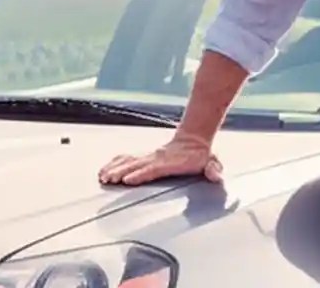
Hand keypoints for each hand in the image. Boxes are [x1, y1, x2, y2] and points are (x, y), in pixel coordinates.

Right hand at [98, 133, 222, 185]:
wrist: (193, 140)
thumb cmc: (199, 156)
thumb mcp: (211, 163)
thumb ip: (213, 169)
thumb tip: (216, 175)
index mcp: (170, 162)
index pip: (153, 168)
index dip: (140, 174)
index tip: (128, 180)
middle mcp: (156, 158)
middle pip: (135, 164)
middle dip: (121, 172)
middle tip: (109, 180)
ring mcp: (149, 157)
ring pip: (128, 161)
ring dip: (114, 168)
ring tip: (102, 177)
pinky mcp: (144, 157)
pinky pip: (126, 158)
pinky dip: (114, 163)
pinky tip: (104, 170)